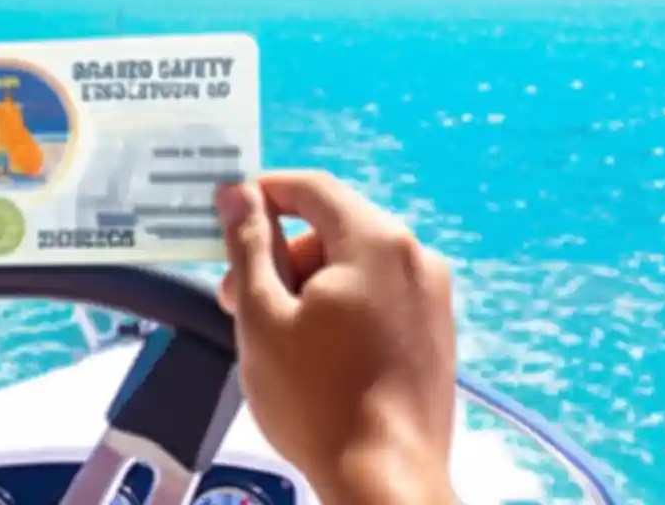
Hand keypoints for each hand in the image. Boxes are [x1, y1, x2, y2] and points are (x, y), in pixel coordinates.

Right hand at [215, 172, 455, 504]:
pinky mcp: (435, 333)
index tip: (229, 212)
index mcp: (376, 242)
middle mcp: (415, 258)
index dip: (264, 192)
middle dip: (281, 253)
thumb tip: (238, 195)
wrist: (386, 481)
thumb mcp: (262, 314)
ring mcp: (432, 297)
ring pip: (355, 264)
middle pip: (334, 226)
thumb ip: (249, 245)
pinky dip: (340, 307)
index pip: (312, 188)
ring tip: (273, 334)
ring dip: (307, 284)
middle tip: (236, 296)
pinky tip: (312, 351)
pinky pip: (378, 296)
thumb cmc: (319, 402)